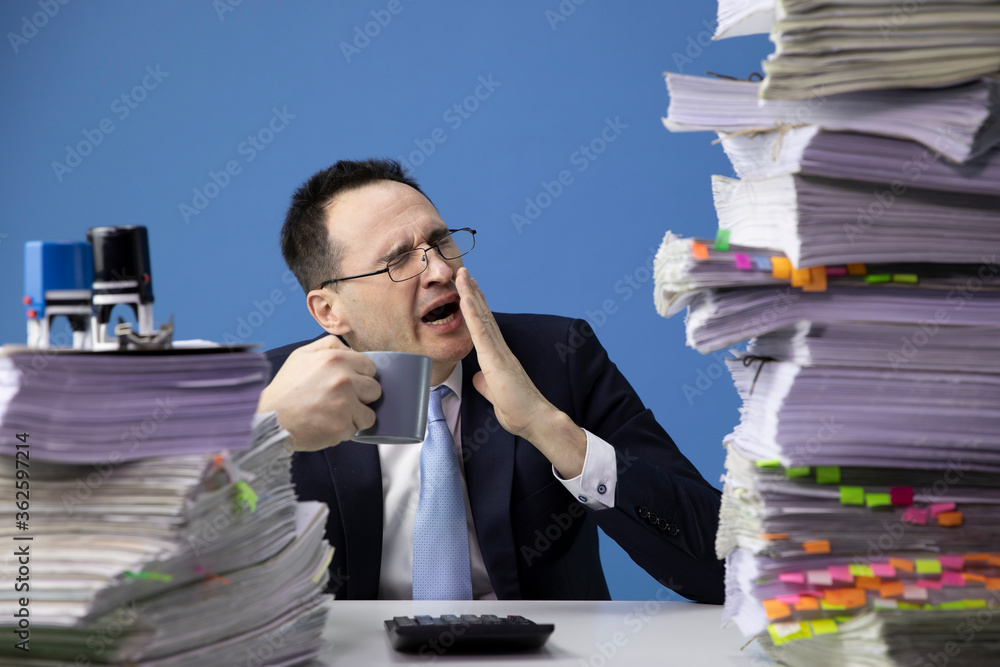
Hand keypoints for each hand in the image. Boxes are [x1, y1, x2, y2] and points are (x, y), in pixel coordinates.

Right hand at [258, 335, 381, 450]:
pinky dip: (344, 431)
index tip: (347, 384)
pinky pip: (355, 430)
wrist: (269, 419)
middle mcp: (344, 380)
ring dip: (355, 416)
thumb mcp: (302, 354)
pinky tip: (326, 425)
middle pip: (375, 390)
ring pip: (369, 413)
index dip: (360, 377)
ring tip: (333, 414)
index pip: (370, 367)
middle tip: (340, 400)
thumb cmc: (286, 389)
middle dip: (361, 397)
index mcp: (336, 359)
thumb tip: (352, 350)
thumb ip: (330, 345)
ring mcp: (345, 405)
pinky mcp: (342, 427)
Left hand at [456, 267, 586, 476]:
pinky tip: (465, 298)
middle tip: (464, 272)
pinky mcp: (496, 359)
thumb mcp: (496, 396)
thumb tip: (478, 378)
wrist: (536, 420)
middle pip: (484, 315)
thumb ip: (487, 385)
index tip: (470, 290)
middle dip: (473, 292)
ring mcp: (499, 352)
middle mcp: (500, 349)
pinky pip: (481, 332)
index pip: (485, 327)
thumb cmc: (520, 411)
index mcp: (500, 357)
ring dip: (471, 294)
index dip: (477, 307)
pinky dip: (472, 313)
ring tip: (463, 275)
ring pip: (482, 317)